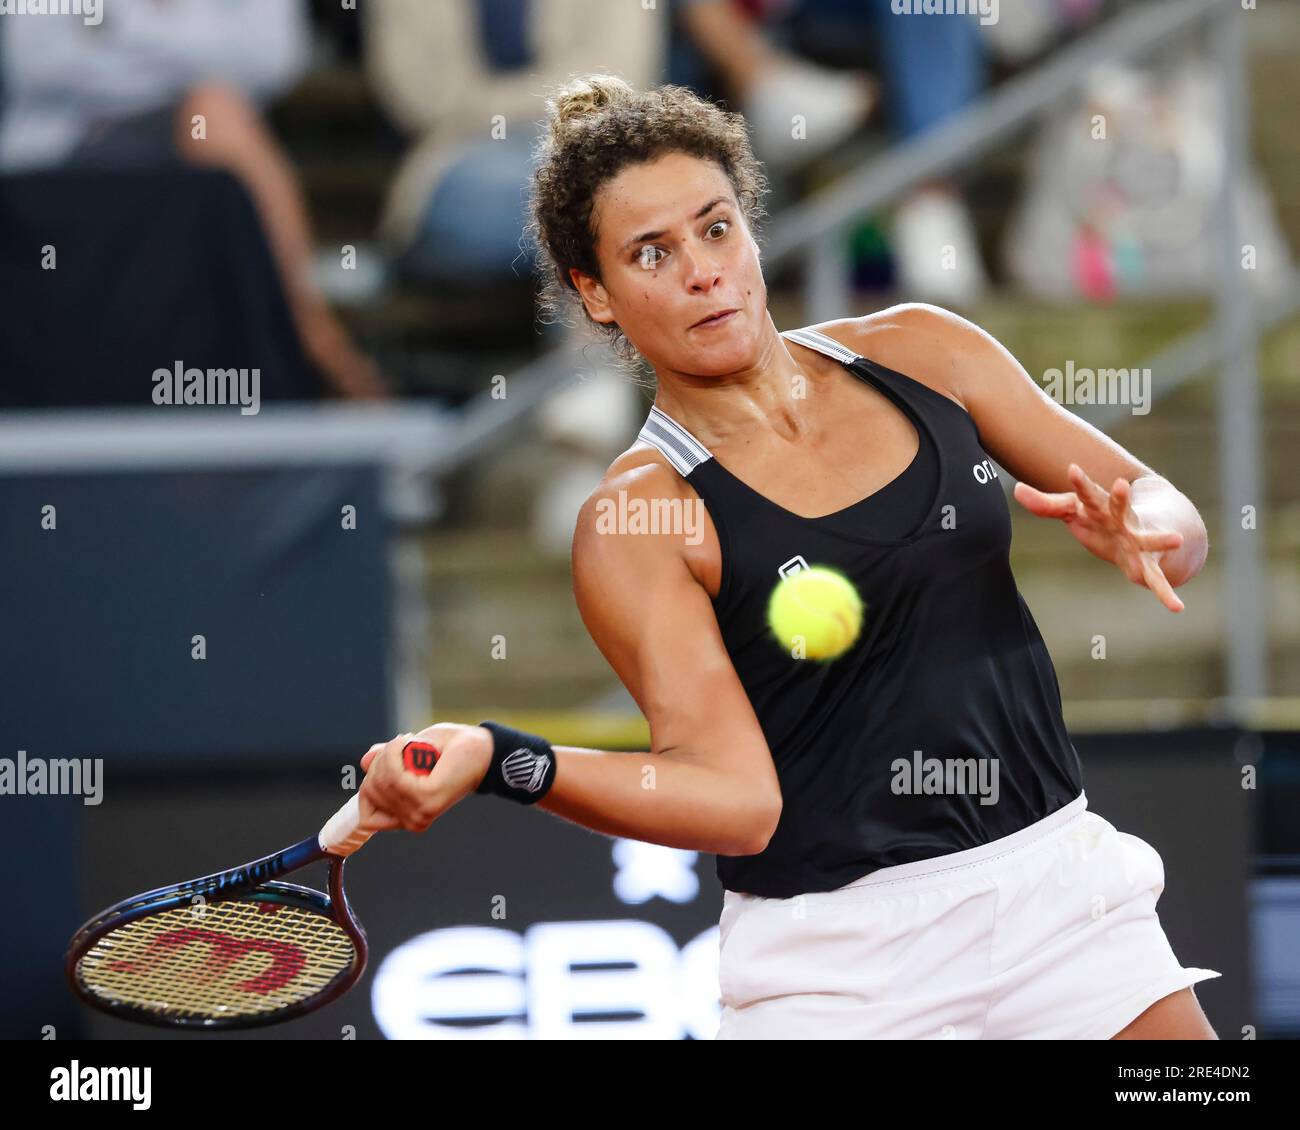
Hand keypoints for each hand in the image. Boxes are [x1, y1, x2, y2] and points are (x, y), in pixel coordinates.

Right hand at [357, 722, 493, 833]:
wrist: (482, 748)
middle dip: (379, 761)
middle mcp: (412, 821)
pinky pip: (394, 776)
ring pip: (380, 781)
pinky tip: (409, 742)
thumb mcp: (410, 754)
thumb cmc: (449, 750)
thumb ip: (387, 762)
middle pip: (370, 791)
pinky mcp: (428, 800)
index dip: (369, 785)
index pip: (366, 818)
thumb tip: (366, 761)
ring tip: (408, 741)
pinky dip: (396, 752)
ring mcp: (420, 813)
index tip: (384, 759)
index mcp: (407, 816)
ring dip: (389, 752)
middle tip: (402, 743)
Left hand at [1012, 463, 1186, 611]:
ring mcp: (1138, 540)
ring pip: (1150, 540)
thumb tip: (1016, 489)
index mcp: (1101, 507)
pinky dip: (1165, 593)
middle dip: (1121, 498)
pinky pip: (1157, 579)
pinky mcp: (1146, 563)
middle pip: (1120, 508)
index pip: (1087, 494)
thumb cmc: (1098, 517)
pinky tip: (1176, 607)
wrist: (1142, 528)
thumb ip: (1045, 504)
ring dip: (1162, 539)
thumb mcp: (1071, 510)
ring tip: (1176, 539)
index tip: (1072, 469)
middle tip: (1122, 485)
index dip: (1079, 483)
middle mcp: (1122, 520)